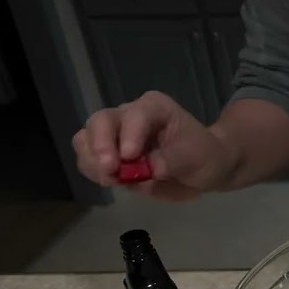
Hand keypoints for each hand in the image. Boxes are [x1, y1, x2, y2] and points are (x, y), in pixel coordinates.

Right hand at [72, 91, 235, 201]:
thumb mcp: (196, 156)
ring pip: (86, 138)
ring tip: (110, 178)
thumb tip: (148, 170)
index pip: (135, 115)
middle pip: (100, 121)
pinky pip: (88, 159)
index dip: (129, 135)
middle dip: (100, 145)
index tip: (130, 157)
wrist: (202, 171)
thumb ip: (171, 161)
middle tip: (110, 170)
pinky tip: (109, 181)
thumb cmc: (202, 156)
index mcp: (153, 107)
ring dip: (91, 160)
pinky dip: (92, 171)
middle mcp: (128, 115)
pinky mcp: (108, 156)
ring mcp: (115, 135)